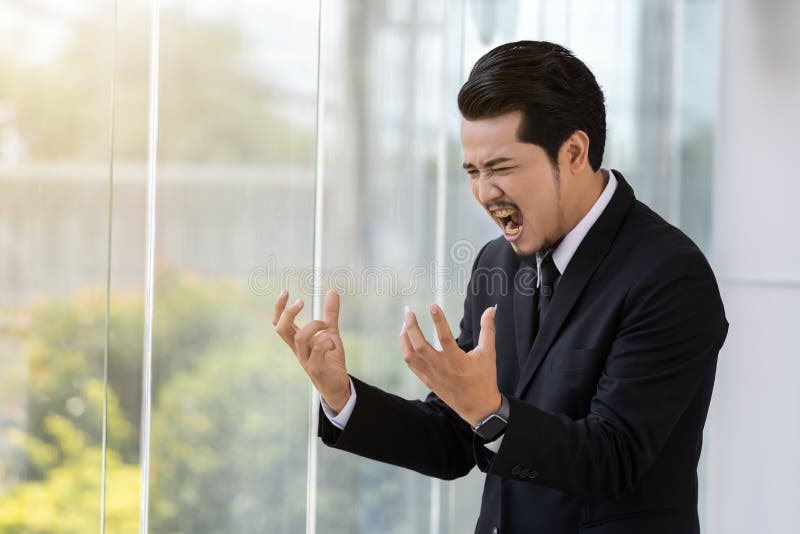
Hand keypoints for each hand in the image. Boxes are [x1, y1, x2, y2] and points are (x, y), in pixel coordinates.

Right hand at [273, 289, 350, 411]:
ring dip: (314, 326)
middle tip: (300, 302)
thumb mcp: (331, 333)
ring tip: (326, 326)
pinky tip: (333, 344)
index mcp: (297, 340)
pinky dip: (326, 342)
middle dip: (288, 313)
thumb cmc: (330, 359)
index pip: (279, 323)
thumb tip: (331, 291)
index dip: (279, 307)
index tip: (285, 291)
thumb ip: (330, 314)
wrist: (337, 385)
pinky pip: (317, 351)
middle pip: (281, 329)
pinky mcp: (316, 368)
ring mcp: (305, 359)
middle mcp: (298, 349)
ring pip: (299, 339)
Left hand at [399, 303, 500, 426]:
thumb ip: (488, 330)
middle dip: (411, 326)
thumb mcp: (488, 354)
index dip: (439, 320)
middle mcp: (442, 368)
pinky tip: (406, 338)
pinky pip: (410, 364)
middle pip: (420, 346)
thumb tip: (491, 309)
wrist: (478, 407)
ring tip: (406, 321)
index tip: (432, 306)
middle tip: (409, 310)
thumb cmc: (484, 379)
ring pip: (411, 355)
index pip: (445, 338)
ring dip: (405, 337)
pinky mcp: (427, 380)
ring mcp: (432, 375)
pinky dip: (405, 349)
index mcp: (458, 361)